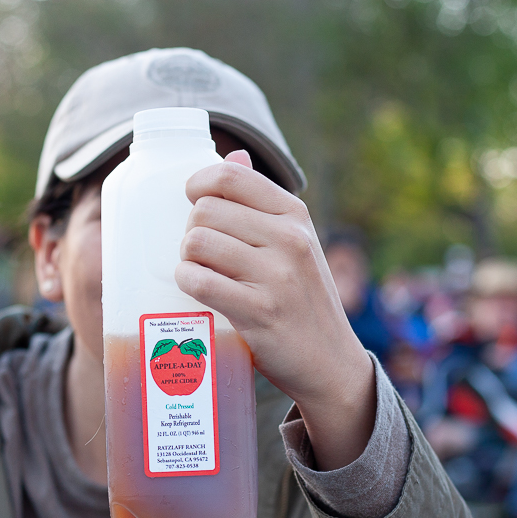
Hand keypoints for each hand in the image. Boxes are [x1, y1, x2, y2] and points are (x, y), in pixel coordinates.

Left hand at [175, 151, 374, 469]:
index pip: (230, 176)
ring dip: (186, 258)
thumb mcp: (296, 242)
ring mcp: (277, 275)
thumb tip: (233, 155)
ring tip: (200, 271)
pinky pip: (200, 281)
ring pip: (197, 242)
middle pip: (205, 210)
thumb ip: (262, 201)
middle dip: (191, 230)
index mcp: (295, 215)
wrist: (330, 362)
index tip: (191, 200)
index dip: (197, 184)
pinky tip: (196, 288)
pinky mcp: (260, 311)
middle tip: (201, 253)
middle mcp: (290, 238)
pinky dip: (187, 282)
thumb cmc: (302, 297)